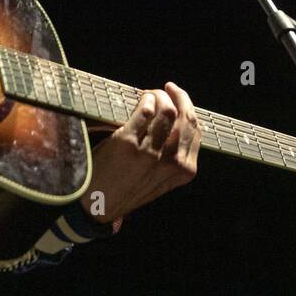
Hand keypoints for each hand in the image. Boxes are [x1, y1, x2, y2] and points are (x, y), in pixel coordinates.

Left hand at [84, 82, 199, 224]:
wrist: (99, 205)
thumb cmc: (130, 188)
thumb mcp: (161, 178)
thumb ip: (173, 154)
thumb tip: (177, 119)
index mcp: (184, 170)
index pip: (196, 129)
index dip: (188, 107)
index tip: (178, 97)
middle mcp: (171, 162)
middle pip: (185, 117)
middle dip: (177, 97)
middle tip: (165, 90)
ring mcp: (149, 153)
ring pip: (166, 111)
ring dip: (159, 96)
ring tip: (149, 94)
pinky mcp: (127, 143)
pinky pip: (144, 111)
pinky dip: (145, 99)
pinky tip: (141, 99)